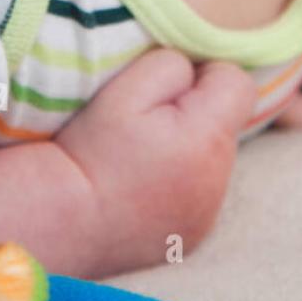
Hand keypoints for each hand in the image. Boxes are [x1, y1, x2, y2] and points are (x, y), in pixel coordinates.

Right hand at [56, 47, 258, 276]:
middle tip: (148, 124)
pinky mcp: (194, 235)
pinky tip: (144, 185)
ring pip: (213, 158)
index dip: (206, 75)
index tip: (168, 89)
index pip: (238, 84)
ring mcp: (208, 214)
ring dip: (189, 147)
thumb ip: (172, 66)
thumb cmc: (91, 149)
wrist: (62, 218)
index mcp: (207, 140)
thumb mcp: (126, 89)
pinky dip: (180, 181)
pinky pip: (200, 191)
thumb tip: (196, 69)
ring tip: (143, 156)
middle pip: (227, 122)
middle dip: (197, 113)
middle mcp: (218, 183)